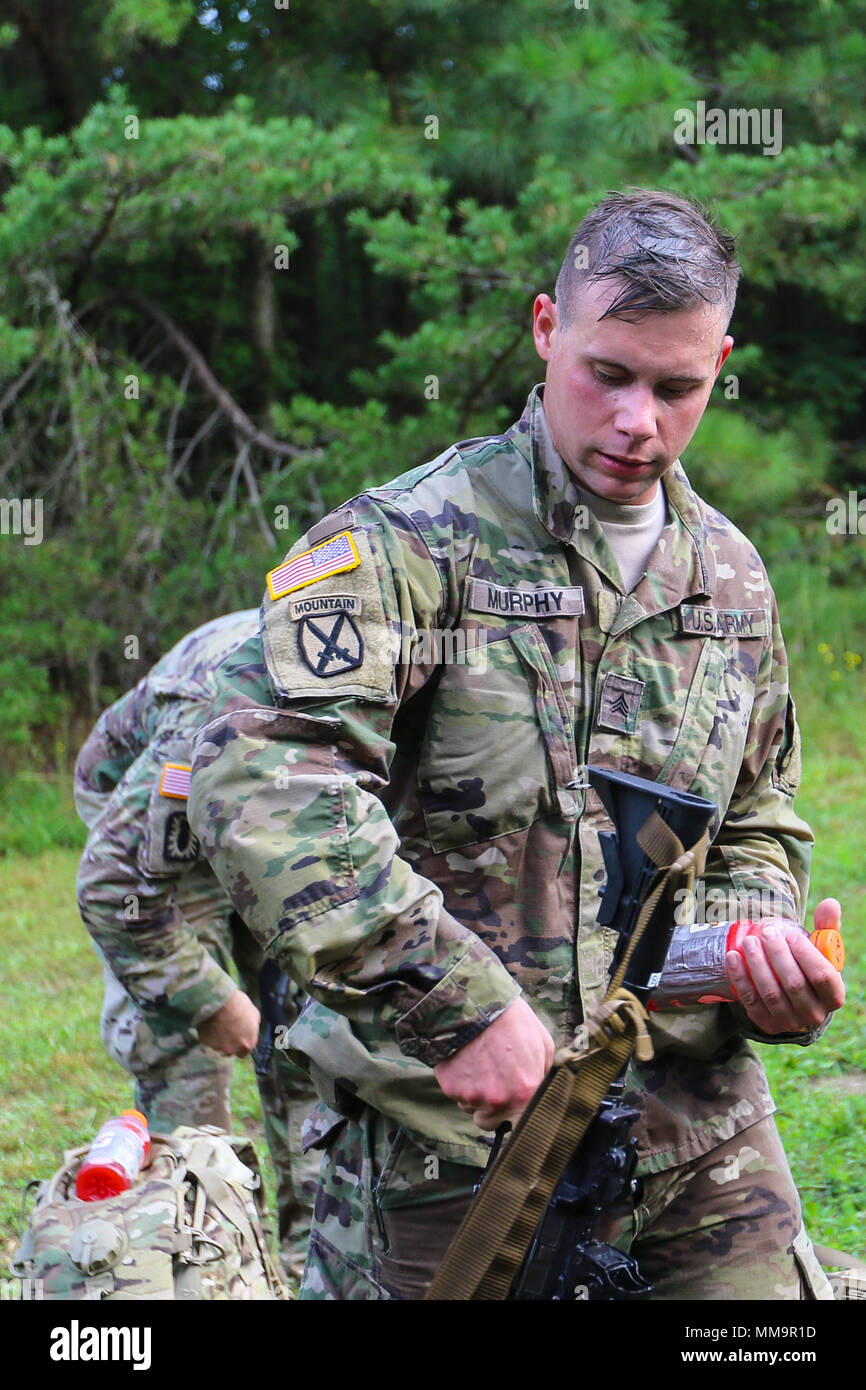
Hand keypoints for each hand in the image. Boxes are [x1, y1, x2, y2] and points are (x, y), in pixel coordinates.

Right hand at [196, 990, 260, 1056]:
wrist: (218, 1000)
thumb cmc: (237, 1004)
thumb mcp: (253, 1013)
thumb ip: (254, 1025)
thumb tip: (253, 1027)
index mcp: (248, 1044)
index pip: (244, 1052)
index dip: (241, 1044)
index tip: (238, 1036)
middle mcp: (233, 1049)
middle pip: (230, 1051)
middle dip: (229, 1043)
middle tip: (227, 1029)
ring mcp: (218, 1047)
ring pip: (218, 1045)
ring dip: (218, 1037)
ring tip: (218, 1021)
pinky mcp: (205, 1042)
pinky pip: (207, 1038)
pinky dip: (208, 1032)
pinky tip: (210, 1021)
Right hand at [433, 996, 554, 1130]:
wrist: (474, 1002)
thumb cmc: (511, 1020)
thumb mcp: (543, 1043)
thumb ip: (544, 1074)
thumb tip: (542, 1089)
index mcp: (524, 1093)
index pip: (523, 1127)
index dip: (518, 1119)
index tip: (515, 1109)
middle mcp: (498, 1101)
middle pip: (490, 1123)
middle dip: (492, 1108)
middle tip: (492, 1081)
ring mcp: (472, 1096)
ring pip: (471, 1108)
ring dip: (474, 1094)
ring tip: (478, 1064)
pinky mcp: (450, 1087)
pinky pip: (456, 1094)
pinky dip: (459, 1082)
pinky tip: (466, 1060)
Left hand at [726, 897, 844, 1034]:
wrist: (792, 995)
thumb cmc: (809, 966)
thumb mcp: (821, 949)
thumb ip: (827, 927)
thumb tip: (830, 904)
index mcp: (834, 996)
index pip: (822, 976)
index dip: (805, 954)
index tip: (789, 934)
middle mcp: (814, 1014)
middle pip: (794, 984)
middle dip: (777, 955)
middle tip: (766, 932)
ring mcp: (789, 1022)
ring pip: (771, 993)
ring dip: (757, 965)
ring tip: (749, 941)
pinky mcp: (766, 1024)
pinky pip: (751, 1001)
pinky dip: (740, 979)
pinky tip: (733, 957)